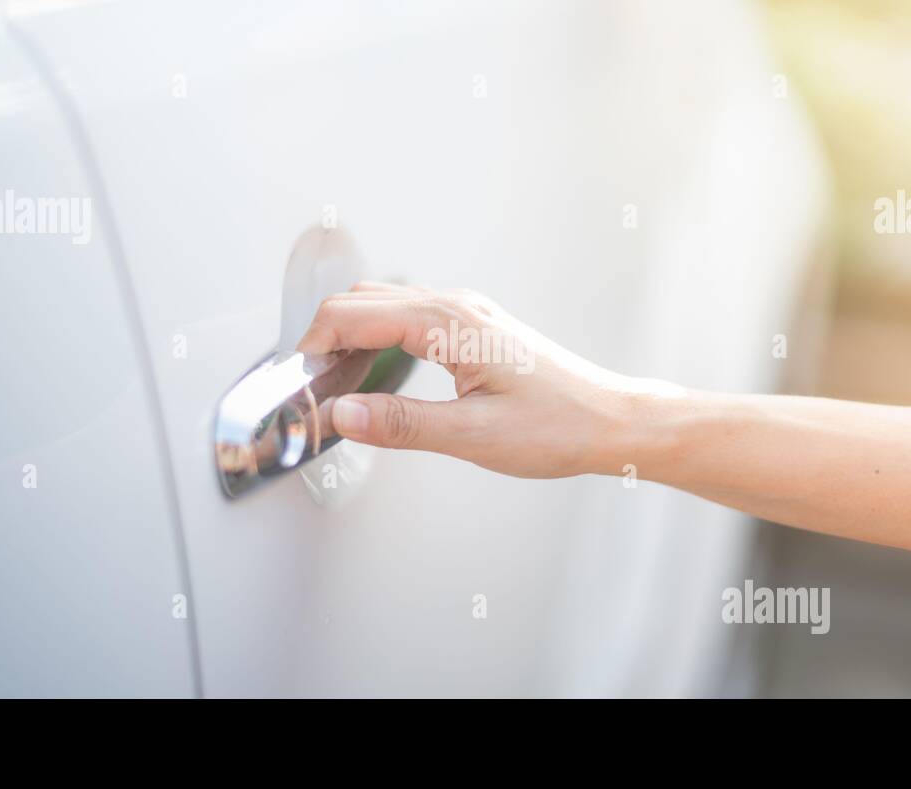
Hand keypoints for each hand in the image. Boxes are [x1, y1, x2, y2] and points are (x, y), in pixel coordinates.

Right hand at [296, 282, 647, 477]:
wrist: (611, 420)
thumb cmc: (558, 426)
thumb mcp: (472, 437)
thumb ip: (401, 425)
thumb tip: (341, 414)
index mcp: (449, 324)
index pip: (352, 313)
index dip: (313, 346)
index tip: (299, 385)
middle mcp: (455, 306)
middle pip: (361, 300)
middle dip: (325, 337)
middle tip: (312, 390)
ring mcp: (466, 312)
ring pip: (384, 303)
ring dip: (350, 334)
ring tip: (339, 385)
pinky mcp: (474, 327)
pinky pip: (409, 315)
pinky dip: (378, 336)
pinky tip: (379, 374)